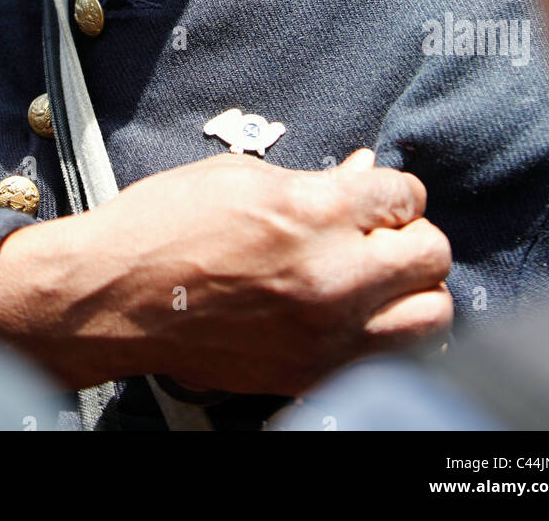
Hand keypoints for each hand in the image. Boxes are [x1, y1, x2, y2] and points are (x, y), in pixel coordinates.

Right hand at [0, 148, 451, 395]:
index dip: (392, 191)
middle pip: (434, 254)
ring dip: (411, 291)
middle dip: (411, 237)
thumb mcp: (241, 177)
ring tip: (376, 278)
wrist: (114, 297)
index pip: (406, 196)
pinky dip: (383, 332)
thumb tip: (367, 176)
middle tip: (379, 234)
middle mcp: (330, 276)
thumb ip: (317, 180)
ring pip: (430, 315)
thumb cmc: (164, 225)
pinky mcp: (311, 374)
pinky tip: (350, 312)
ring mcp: (325, 334)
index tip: (374, 197)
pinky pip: (388, 354)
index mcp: (311, 212)